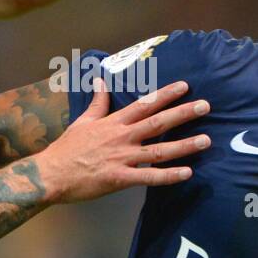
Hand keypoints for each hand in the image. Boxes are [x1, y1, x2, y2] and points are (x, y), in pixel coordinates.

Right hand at [37, 78, 210, 203]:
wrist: (51, 173)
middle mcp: (122, 137)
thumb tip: (100, 79)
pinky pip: (149, 177)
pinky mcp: (120, 178)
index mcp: (114, 122)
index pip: (144, 104)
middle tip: (206, 106)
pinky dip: (168, 176)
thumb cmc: (67, 148)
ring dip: (184, 145)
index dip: (165, 94)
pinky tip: (187, 173)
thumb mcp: (83, 120)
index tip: (185, 86)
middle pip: (158, 123)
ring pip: (159, 150)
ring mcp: (122, 158)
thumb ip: (97, 102)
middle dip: (183, 114)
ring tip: (206, 140)